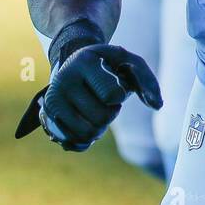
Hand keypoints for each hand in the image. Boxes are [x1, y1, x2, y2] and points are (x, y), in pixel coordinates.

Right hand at [16, 44, 161, 151]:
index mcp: (84, 62)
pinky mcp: (48, 118)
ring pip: (88, 134)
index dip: (119, 96)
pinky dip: (86, 138)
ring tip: (95, 110)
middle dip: (110, 113)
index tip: (114, 86)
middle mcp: (63, 81)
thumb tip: (157, 105)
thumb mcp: (129, 62)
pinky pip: (74, 143)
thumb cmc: (108, 65)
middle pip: (101, 118)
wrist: (74, 63)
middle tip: (104, 100)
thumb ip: (147, 81)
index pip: (112, 95)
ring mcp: (52, 100)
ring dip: (99, 127)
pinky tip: (85, 122)